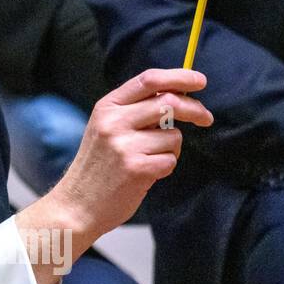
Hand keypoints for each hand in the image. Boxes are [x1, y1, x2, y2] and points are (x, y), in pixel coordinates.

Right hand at [16, 68, 211, 283]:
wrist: (77, 205)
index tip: (199, 81)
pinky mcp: (136, 168)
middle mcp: (114, 122)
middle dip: (195, 110)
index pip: (149, 80)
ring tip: (150, 161)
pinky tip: (145, 175)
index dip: (179, 77)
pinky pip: (170, 160)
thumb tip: (177, 96)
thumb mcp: (107, 129)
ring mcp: (124, 145)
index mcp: (108, 107)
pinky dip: (165, 168)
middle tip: (206, 118)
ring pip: (174, 136)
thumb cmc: (98, 167)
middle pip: (169, 103)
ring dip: (171, 150)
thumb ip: (135, 111)